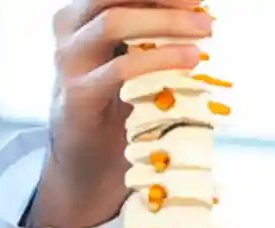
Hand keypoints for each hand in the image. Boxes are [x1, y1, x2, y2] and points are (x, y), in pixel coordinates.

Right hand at [30, 0, 211, 227]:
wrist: (89, 166)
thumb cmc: (118, 110)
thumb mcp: (134, 65)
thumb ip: (152, 38)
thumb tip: (198, 14)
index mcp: (81, 18)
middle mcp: (69, 33)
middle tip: (203, 11)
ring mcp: (69, 63)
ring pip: (113, 23)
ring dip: (165, 23)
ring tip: (205, 30)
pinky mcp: (77, 96)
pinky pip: (119, 69)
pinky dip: (158, 60)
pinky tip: (189, 59)